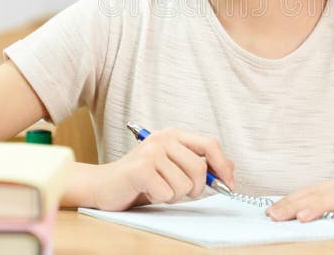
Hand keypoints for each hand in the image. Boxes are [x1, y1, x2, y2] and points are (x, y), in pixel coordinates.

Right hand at [90, 128, 234, 210]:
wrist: (104, 185)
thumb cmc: (142, 179)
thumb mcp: (174, 168)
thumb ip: (199, 165)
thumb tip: (230, 169)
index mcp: (175, 135)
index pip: (210, 145)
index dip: (223, 166)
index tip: (229, 186)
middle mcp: (163, 138)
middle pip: (199, 169)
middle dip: (194, 189)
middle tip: (178, 191)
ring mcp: (151, 151)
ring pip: (184, 185)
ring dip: (173, 195)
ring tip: (157, 188)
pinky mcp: (140, 168)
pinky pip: (166, 193)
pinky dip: (159, 198)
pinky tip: (146, 190)